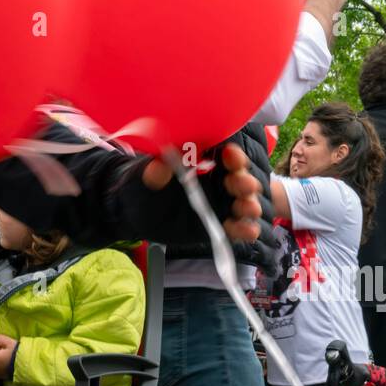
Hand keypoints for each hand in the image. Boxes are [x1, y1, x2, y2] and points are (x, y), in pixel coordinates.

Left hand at [141, 144, 263, 243]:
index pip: (225, 155)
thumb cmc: (142, 185)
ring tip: (247, 207)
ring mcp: (221, 204)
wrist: (135, 213)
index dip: (232, 154)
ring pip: (244, 202)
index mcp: (204, 161)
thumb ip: (154, 170)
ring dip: (249, 203)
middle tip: (243, 184)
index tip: (229, 154)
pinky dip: (246, 229)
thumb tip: (159, 164)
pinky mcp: (220, 226)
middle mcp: (218, 181)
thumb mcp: (143, 176)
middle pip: (240, 178)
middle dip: (244, 181)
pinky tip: (248, 231)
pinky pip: (238, 228)